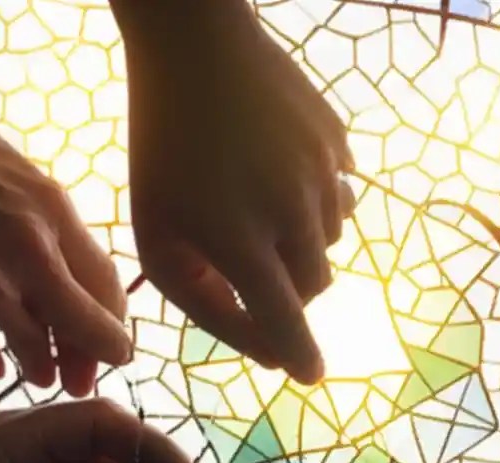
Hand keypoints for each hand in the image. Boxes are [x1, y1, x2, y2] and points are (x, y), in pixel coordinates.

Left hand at [115, 0, 353, 383]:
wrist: (195, 49)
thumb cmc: (162, 150)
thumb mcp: (156, 232)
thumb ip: (202, 297)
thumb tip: (260, 340)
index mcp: (239, 239)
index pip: (283, 319)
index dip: (298, 354)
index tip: (310, 375)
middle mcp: (293, 212)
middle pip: (312, 286)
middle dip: (286, 291)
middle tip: (251, 267)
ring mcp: (323, 175)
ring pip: (330, 241)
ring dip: (301, 245)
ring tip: (258, 211)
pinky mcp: (339, 145)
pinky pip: (342, 195)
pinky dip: (317, 202)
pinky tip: (280, 176)